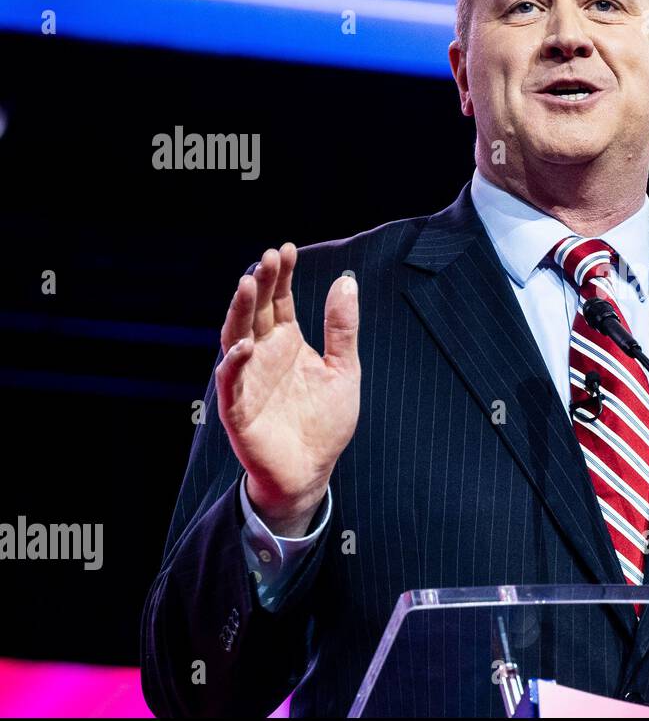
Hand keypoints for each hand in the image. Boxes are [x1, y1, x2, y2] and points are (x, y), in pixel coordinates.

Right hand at [215, 243, 360, 535]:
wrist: (312, 470)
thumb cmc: (325, 421)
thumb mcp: (343, 369)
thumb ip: (342, 328)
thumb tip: (346, 281)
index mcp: (286, 342)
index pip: (279, 300)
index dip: (282, 275)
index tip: (287, 249)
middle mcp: (262, 355)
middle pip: (255, 311)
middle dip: (260, 283)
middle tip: (267, 257)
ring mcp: (247, 379)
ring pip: (235, 337)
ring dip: (239, 311)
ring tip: (248, 283)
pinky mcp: (238, 409)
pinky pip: (231, 383)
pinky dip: (235, 363)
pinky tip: (246, 345)